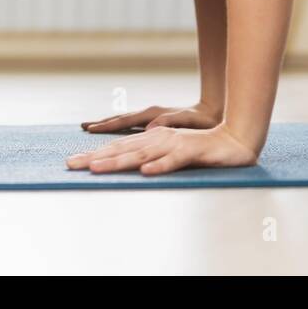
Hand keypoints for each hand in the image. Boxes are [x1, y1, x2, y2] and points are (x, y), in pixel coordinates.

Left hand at [67, 124, 258, 175]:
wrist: (235, 140)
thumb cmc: (201, 147)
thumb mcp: (170, 150)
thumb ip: (151, 152)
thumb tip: (132, 162)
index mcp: (152, 136)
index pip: (118, 145)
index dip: (95, 153)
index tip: (72, 162)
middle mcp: (158, 136)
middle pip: (122, 147)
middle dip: (96, 156)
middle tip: (72, 164)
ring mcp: (173, 143)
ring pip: (142, 153)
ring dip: (119, 161)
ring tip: (97, 168)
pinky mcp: (191, 151)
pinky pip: (173, 160)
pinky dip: (160, 165)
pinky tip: (146, 172)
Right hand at [81, 102, 222, 133]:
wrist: (215, 113)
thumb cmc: (203, 119)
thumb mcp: (188, 120)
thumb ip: (169, 121)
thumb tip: (148, 128)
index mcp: (153, 115)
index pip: (125, 120)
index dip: (107, 126)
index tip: (90, 129)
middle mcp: (149, 115)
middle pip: (120, 120)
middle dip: (101, 124)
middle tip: (82, 127)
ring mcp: (152, 119)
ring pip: (124, 123)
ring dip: (108, 127)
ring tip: (91, 129)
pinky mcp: (156, 126)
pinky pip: (132, 128)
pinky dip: (120, 131)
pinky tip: (114, 137)